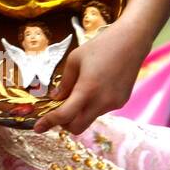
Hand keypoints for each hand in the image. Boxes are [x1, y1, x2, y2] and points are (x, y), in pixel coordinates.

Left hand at [33, 23, 147, 135]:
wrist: (131, 42)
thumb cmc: (99, 46)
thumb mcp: (74, 60)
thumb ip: (64, 83)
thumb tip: (56, 99)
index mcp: (87, 90)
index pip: (65, 116)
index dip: (49, 123)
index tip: (38, 127)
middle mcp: (102, 101)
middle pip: (78, 127)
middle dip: (64, 124)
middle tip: (56, 111)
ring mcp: (114, 104)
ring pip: (89, 117)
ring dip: (79, 111)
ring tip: (79, 88)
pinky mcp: (122, 102)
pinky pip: (101, 109)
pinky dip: (92, 105)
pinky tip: (95, 86)